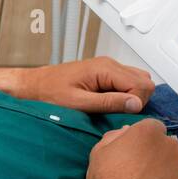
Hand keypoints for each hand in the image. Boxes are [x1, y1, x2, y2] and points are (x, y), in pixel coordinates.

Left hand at [9, 57, 155, 113]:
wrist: (33, 86)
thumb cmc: (49, 93)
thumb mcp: (78, 103)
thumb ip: (108, 103)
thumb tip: (136, 104)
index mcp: (104, 68)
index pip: (142, 85)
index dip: (136, 103)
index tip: (121, 114)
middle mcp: (109, 64)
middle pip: (144, 82)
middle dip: (138, 100)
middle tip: (118, 112)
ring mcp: (108, 68)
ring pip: (139, 81)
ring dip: (133, 97)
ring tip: (113, 108)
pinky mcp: (104, 74)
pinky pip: (127, 83)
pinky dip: (126, 94)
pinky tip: (111, 104)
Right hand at [84, 119, 177, 178]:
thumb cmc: (106, 177)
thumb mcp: (100, 150)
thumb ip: (116, 136)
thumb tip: (127, 131)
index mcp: (148, 132)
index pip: (154, 127)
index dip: (145, 138)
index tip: (137, 150)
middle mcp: (170, 145)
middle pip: (169, 145)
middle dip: (159, 153)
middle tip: (143, 169)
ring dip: (169, 170)